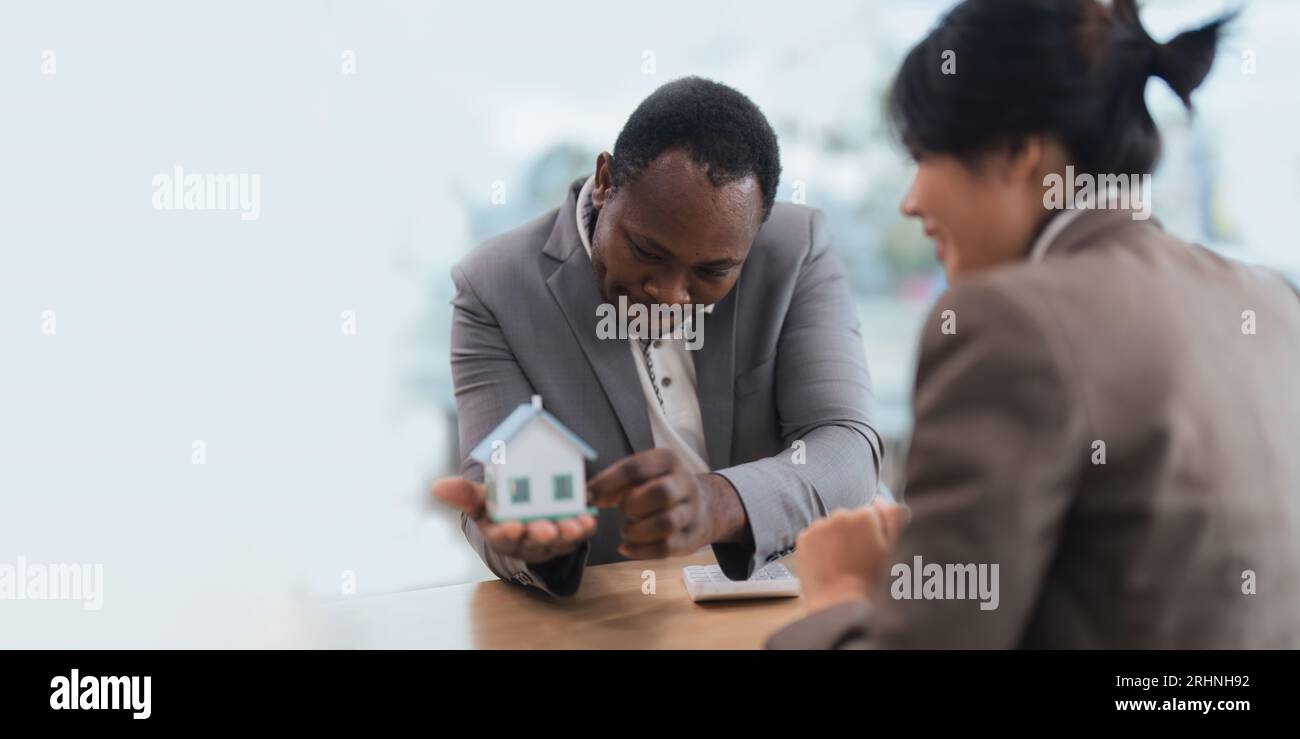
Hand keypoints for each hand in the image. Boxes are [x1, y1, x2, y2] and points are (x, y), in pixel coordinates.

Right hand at [431, 477, 597, 564]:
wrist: (523, 510)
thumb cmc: (499, 506)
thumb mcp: (480, 499)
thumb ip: (464, 494)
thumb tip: (436, 486)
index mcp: (500, 533)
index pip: (502, 537)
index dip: (508, 533)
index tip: (513, 526)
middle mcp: (525, 542)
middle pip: (533, 542)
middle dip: (541, 535)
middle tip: (548, 529)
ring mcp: (548, 542)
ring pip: (558, 542)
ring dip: (568, 533)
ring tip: (575, 524)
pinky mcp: (567, 536)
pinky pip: (577, 535)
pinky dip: (584, 528)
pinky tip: (589, 519)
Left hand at [587, 448, 746, 559]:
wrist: (706, 507)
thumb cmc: (661, 487)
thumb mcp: (644, 475)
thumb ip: (616, 484)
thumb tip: (590, 496)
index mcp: (668, 461)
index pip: (636, 468)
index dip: (608, 483)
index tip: (588, 496)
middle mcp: (684, 483)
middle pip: (661, 493)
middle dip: (633, 505)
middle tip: (622, 511)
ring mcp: (691, 512)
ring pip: (666, 523)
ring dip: (638, 531)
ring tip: (626, 531)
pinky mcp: (691, 538)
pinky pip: (666, 548)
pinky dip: (640, 551)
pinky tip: (627, 547)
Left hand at [796, 498, 908, 613]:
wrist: (841, 605)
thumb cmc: (873, 582)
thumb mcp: (894, 549)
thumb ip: (893, 518)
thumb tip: (879, 500)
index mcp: (865, 515)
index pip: (870, 515)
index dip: (872, 534)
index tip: (871, 552)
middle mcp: (840, 514)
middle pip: (849, 519)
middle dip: (852, 534)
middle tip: (857, 561)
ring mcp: (819, 526)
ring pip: (831, 528)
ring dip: (835, 540)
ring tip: (842, 565)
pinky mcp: (803, 539)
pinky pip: (815, 537)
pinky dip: (820, 548)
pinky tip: (828, 565)